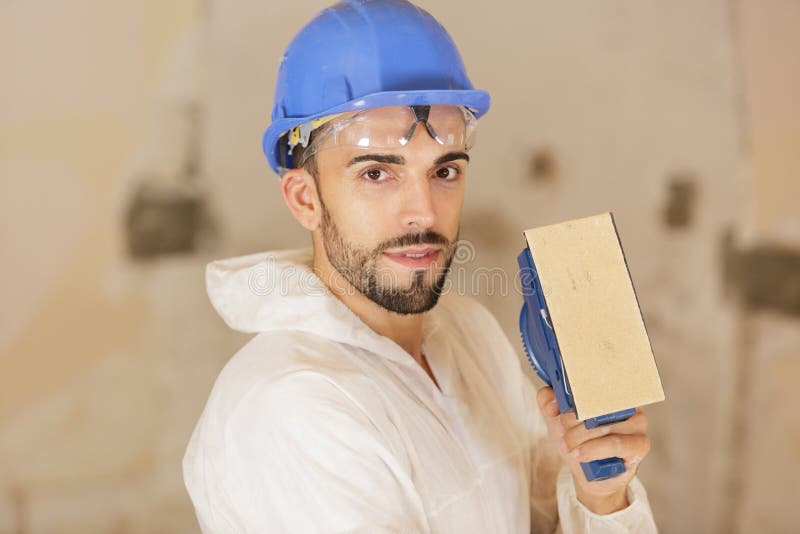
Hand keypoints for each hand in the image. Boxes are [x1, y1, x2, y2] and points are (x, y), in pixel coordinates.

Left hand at [536, 386, 649, 514]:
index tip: (558, 408)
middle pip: (597, 403)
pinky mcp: (640, 444)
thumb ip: (548, 400)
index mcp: (608, 389)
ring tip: (568, 446)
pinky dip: (593, 450)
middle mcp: (627, 402)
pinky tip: (580, 455)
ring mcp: (637, 423)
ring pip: (605, 425)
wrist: (588, 473)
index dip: (573, 394)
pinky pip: (616, 444)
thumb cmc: (577, 439)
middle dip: (572, 420)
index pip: (594, 381)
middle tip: (563, 431)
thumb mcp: (557, 417)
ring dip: (580, 438)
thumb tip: (552, 403)